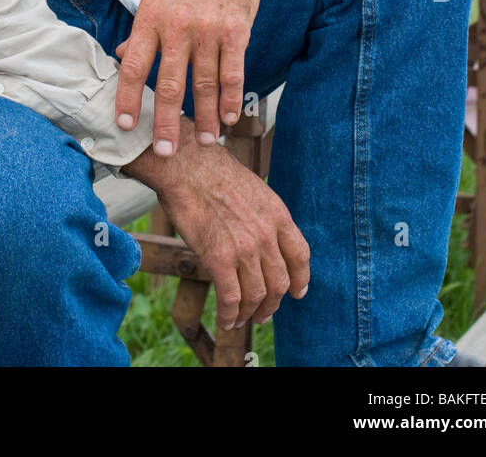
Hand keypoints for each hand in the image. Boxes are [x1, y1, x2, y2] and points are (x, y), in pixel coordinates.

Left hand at [114, 0, 297, 154]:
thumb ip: (141, 29)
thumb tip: (121, 57)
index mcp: (150, 18)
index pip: (133, 66)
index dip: (127, 98)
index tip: (125, 125)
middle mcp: (177, 27)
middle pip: (169, 85)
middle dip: (166, 123)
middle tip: (166, 151)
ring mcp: (208, 30)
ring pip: (204, 85)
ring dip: (206, 118)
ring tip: (206, 141)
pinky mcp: (236, 31)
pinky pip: (233, 72)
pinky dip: (232, 98)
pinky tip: (230, 117)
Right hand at [123, 131, 309, 327]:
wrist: (185, 165)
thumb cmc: (211, 170)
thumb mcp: (251, 188)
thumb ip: (261, 215)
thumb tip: (260, 236)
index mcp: (277, 214)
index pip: (300, 255)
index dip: (300, 279)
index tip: (296, 292)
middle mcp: (266, 234)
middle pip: (279, 282)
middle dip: (272, 303)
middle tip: (263, 313)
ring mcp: (244, 248)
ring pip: (256, 295)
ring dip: (250, 313)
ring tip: (242, 318)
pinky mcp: (218, 259)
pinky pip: (231, 298)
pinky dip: (230, 315)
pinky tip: (226, 320)